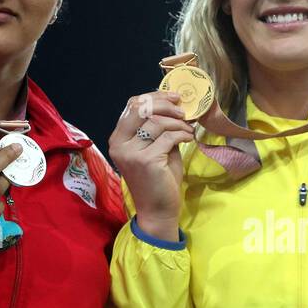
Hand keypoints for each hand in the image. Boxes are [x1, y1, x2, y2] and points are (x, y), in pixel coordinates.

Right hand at [109, 91, 196, 239]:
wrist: (158, 210)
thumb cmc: (159, 180)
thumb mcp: (155, 149)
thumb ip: (158, 128)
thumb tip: (174, 105)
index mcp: (118, 139)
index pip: (132, 105)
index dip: (154, 96)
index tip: (174, 97)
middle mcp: (119, 144)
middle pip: (141, 108)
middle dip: (165, 104)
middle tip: (183, 111)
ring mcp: (131, 153)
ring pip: (158, 122)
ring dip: (178, 123)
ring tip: (188, 130)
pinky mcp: (146, 161)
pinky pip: (169, 137)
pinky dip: (182, 134)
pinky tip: (189, 138)